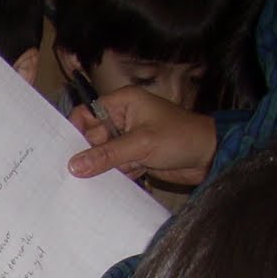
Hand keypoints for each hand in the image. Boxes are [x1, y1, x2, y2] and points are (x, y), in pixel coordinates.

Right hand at [67, 87, 216, 187]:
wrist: (209, 157)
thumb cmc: (180, 138)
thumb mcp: (141, 144)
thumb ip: (106, 155)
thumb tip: (73, 166)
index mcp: (122, 102)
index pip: (85, 114)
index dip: (75, 132)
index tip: (67, 152)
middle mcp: (121, 118)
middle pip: (90, 138)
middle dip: (91, 155)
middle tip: (87, 170)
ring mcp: (126, 138)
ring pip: (99, 155)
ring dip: (105, 167)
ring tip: (117, 172)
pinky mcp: (132, 156)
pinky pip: (112, 166)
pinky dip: (116, 174)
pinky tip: (131, 175)